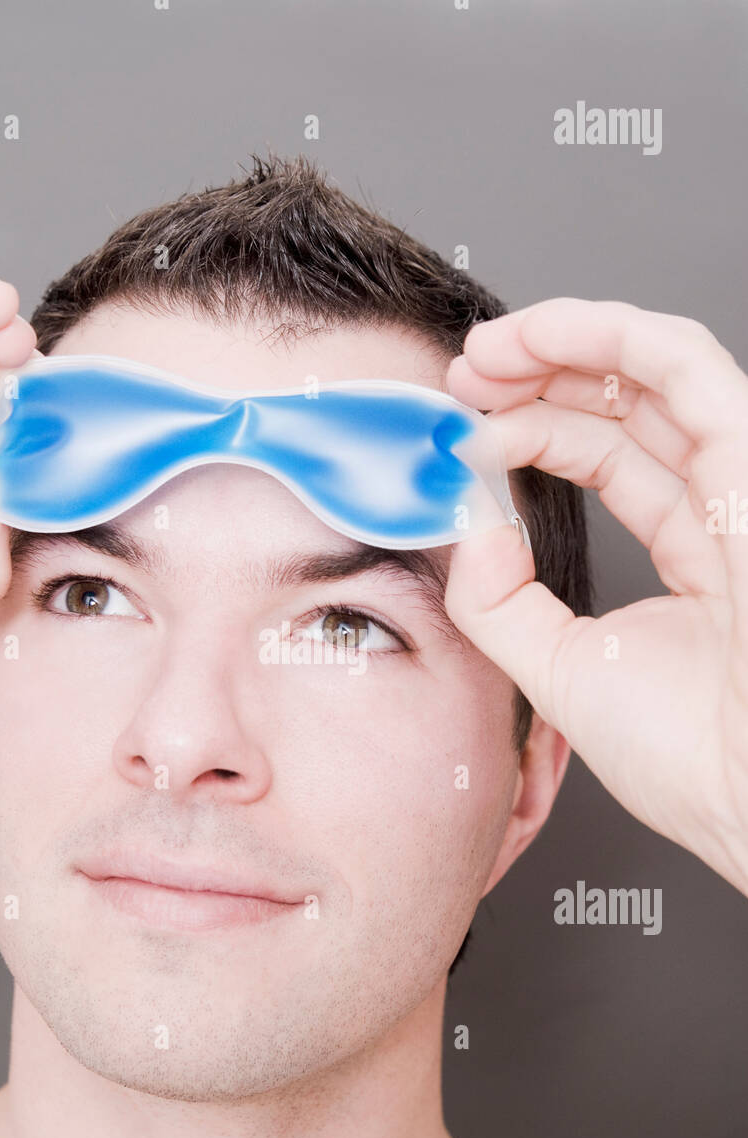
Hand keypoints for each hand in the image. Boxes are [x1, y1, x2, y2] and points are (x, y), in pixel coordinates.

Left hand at [445, 298, 747, 896]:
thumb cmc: (691, 760)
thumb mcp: (559, 671)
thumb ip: (502, 602)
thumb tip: (468, 524)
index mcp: (694, 557)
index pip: (610, 458)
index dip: (533, 432)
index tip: (462, 432)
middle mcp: (724, 512)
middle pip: (630, 406)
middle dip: (541, 376)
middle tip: (464, 374)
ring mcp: (745, 489)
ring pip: (658, 373)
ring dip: (567, 343)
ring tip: (487, 350)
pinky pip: (693, 374)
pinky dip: (619, 339)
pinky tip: (547, 333)